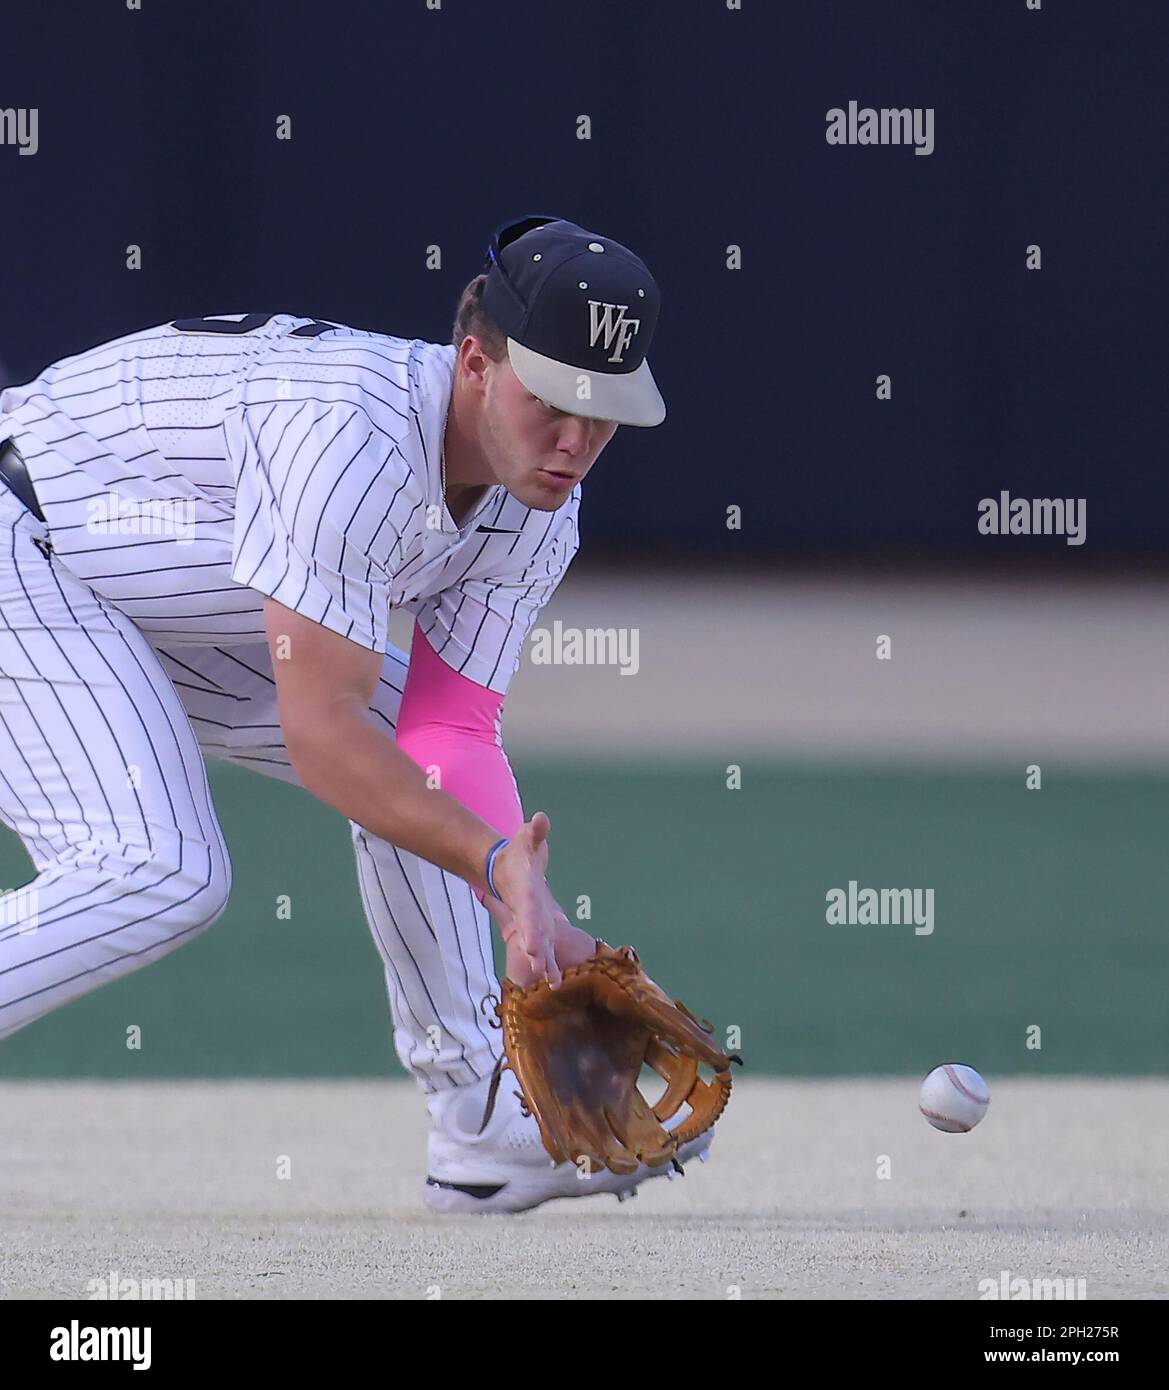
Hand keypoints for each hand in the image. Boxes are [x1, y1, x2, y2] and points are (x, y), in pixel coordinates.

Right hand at [483, 812, 595, 987]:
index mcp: (525, 892)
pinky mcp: (540, 928)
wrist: (507, 868)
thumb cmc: (519, 851)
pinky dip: (549, 965)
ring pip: (539, 946)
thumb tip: (541, 819)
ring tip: (551, 982)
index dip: (530, 925)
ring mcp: (533, 922)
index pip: (528, 909)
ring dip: (544, 963)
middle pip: (532, 933)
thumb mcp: (526, 839)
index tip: (531, 943)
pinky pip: (545, 949)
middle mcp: (527, 911)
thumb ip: (535, 831)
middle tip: (539, 966)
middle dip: (536, 950)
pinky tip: (555, 982)